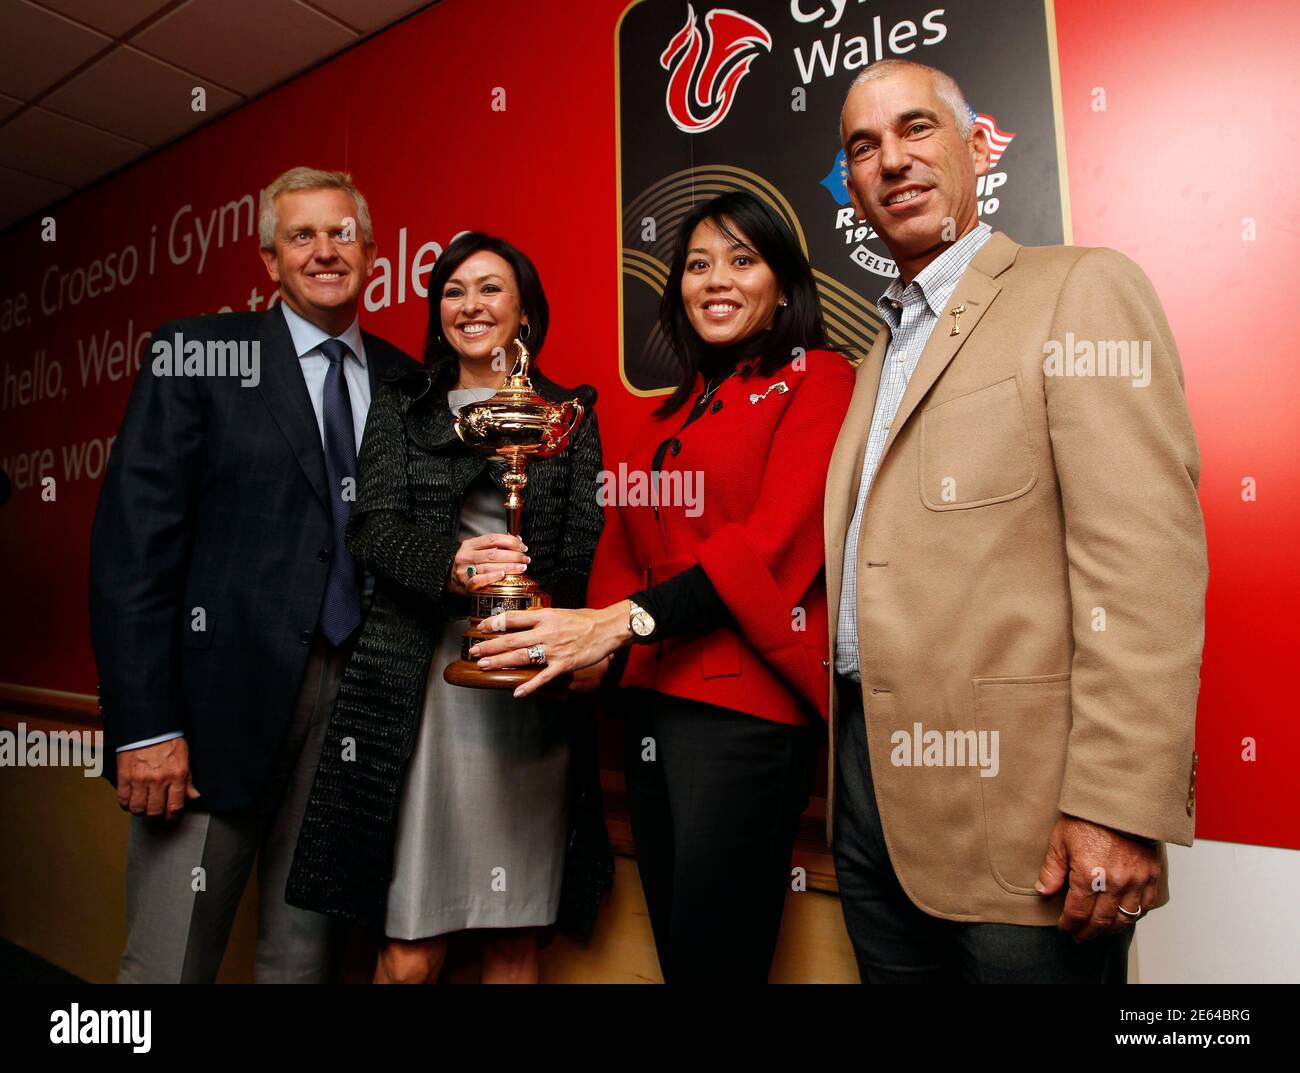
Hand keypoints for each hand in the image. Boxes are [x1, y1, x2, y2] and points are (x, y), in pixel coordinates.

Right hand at [116, 737, 199, 822]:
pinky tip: (132, 801)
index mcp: (176, 776)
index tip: (170, 821)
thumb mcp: (184, 758)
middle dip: (156, 818)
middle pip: (155, 811)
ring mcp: (140, 779)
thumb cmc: (167, 741)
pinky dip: (127, 804)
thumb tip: (194, 797)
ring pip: (138, 808)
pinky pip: (123, 799)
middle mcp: (158, 780)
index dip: (172, 818)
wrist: (147, 727)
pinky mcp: (124, 776)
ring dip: (141, 812)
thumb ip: (188, 780)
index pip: (175, 806)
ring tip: (144, 808)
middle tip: (156, 817)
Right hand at [446, 533, 529, 597]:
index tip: (523, 547)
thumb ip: (496, 544)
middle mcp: (466, 556)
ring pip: (489, 567)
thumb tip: (518, 541)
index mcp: (470, 544)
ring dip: (509, 567)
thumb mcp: (478, 549)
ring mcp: (464, 570)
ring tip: (522, 568)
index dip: (510, 542)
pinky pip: (479, 580)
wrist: (450, 578)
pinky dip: (492, 577)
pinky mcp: (466, 584)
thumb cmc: (470, 562)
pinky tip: (503, 575)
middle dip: (513, 556)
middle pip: (493, 554)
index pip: (493, 539)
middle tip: (525, 559)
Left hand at [468, 603, 630, 697]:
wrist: (607, 627)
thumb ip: (539, 618)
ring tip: (483, 665)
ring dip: (500, 662)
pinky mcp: (563, 664)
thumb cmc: (585, 619)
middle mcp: (545, 632)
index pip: (512, 618)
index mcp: (544, 616)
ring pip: (521, 656)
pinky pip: (543, 677)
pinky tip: (517, 692)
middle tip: (473, 651)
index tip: (481, 627)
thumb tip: (521, 622)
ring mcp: (553, 649)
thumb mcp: (559, 612)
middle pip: (510, 639)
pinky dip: (529, 686)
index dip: (494, 622)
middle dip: (489, 646)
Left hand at [1036, 816, 1160, 940]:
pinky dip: (1131, 917)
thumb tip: (1044, 891)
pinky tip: (1120, 918)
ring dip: (1109, 930)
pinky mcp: (1151, 876)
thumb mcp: (1061, 839)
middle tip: (1079, 936)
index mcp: (1089, 874)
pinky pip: (1144, 907)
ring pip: (1123, 919)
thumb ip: (1052, 869)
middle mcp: (1114, 882)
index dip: (1069, 924)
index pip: (1077, 912)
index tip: (1064, 927)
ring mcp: (1136, 881)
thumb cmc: (1089, 817)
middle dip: (1087, 932)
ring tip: (1097, 931)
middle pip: (1100, 921)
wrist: (1121, 801)